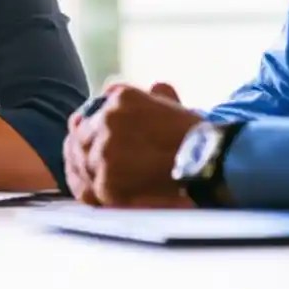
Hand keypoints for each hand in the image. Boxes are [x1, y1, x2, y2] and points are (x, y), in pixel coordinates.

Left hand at [64, 82, 198, 207]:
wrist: (208, 163)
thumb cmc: (193, 137)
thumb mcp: (170, 104)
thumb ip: (152, 96)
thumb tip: (141, 90)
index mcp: (120, 98)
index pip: (89, 114)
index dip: (84, 129)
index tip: (83, 139)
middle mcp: (108, 119)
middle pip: (80, 140)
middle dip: (81, 153)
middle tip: (85, 167)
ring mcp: (105, 151)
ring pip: (81, 165)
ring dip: (85, 174)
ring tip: (95, 185)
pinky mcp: (107, 181)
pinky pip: (88, 189)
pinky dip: (91, 194)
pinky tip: (99, 197)